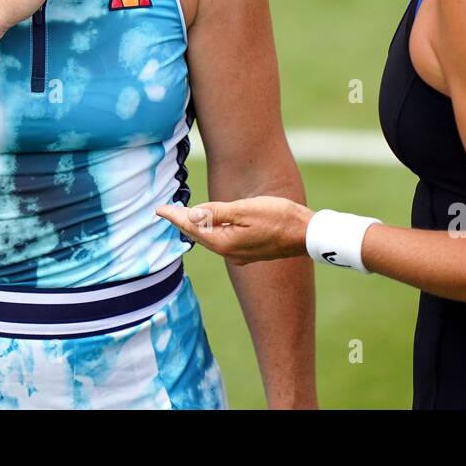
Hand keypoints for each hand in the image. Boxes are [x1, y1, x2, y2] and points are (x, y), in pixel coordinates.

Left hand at [156, 196, 313, 265]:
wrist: (306, 234)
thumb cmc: (278, 217)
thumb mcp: (245, 210)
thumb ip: (217, 212)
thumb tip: (191, 215)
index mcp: (225, 243)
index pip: (192, 226)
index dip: (175, 216)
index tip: (159, 210)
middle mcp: (229, 253)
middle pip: (199, 235)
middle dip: (182, 222)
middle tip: (166, 211)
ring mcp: (240, 255)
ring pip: (210, 239)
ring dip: (196, 227)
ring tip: (183, 216)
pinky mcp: (249, 252)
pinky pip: (222, 241)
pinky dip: (212, 231)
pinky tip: (211, 225)